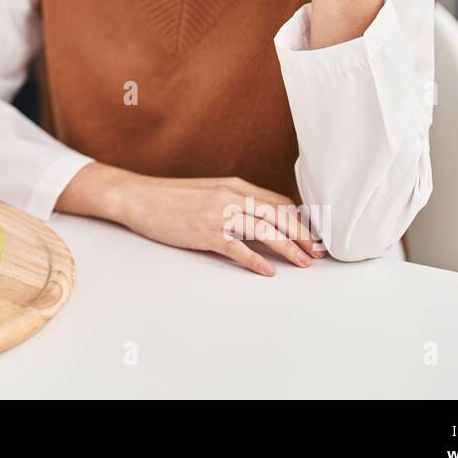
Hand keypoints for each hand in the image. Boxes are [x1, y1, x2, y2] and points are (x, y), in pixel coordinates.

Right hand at [119, 175, 324, 275]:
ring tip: (304, 262)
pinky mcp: (204, 231)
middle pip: (278, 215)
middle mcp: (230, 196)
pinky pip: (236, 247)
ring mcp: (217, 213)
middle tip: (318, 252)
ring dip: (288, 247)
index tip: (314, 236)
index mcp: (234, 185)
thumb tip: (263, 219)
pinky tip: (268, 271)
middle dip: (303, 234)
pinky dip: (255, 260)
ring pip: (264, 229)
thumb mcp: (209, 192)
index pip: (278, 202)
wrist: (138, 196)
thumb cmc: (171, 198)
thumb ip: (235, 201)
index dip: (300, 220)